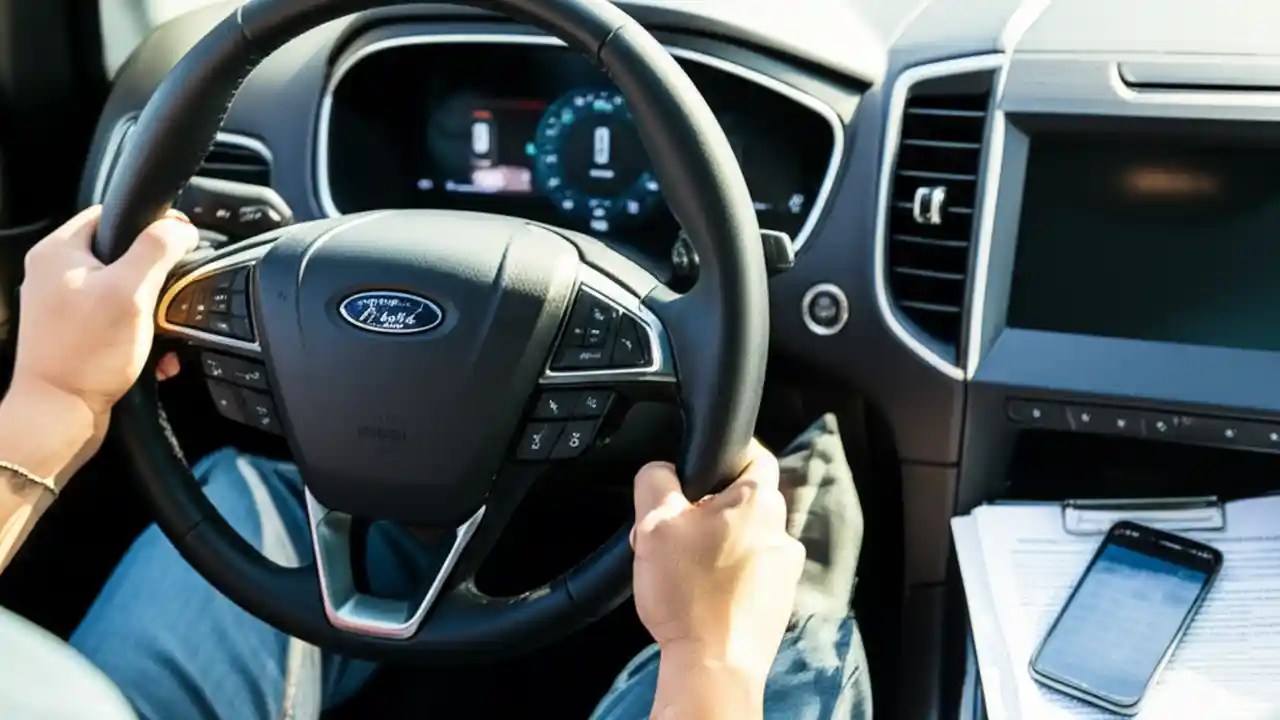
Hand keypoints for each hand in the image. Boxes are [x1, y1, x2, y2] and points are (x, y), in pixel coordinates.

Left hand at [3, 206, 196, 476]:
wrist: (59, 414)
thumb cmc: (87, 354)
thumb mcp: (131, 291)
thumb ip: (156, 249)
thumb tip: (180, 227)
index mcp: (58, 252)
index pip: (110, 214)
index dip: (149, 224)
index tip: (178, 244)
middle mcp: (53, 274)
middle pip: (121, 256)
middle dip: (155, 280)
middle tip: (169, 298)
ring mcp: (61, 307)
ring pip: (123, 291)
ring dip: (152, 313)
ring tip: (163, 333)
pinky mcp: (73, 335)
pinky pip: (117, 321)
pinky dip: (140, 335)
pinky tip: (155, 356)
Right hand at [631, 442, 804, 681]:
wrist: (713, 665)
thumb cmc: (689, 596)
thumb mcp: (654, 524)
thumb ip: (655, 481)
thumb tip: (660, 470)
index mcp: (758, 501)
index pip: (754, 454)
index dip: (722, 457)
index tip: (697, 472)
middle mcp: (781, 530)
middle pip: (741, 501)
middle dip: (706, 510)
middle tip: (674, 530)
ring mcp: (784, 568)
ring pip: (744, 537)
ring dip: (715, 545)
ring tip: (683, 569)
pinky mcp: (778, 598)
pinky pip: (750, 571)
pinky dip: (726, 575)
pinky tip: (700, 592)